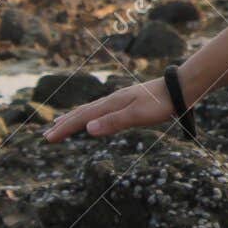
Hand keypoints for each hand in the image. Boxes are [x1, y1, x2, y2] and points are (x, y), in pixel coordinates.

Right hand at [41, 77, 177, 141]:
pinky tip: (92, 117)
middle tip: (47, 135)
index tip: (48, 138)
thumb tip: (87, 129)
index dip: (65, 128)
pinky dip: (89, 114)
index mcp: (111, 104)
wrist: (180, 88)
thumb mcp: (138, 115)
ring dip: (74, 118)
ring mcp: (120, 100)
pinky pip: (100, 109)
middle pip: (82, 113)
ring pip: (90, 110)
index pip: (82, 118)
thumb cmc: (161, 104)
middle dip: (64, 124)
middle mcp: (112, 100)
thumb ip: (114, 122)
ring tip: (61, 123)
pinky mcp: (128, 102)